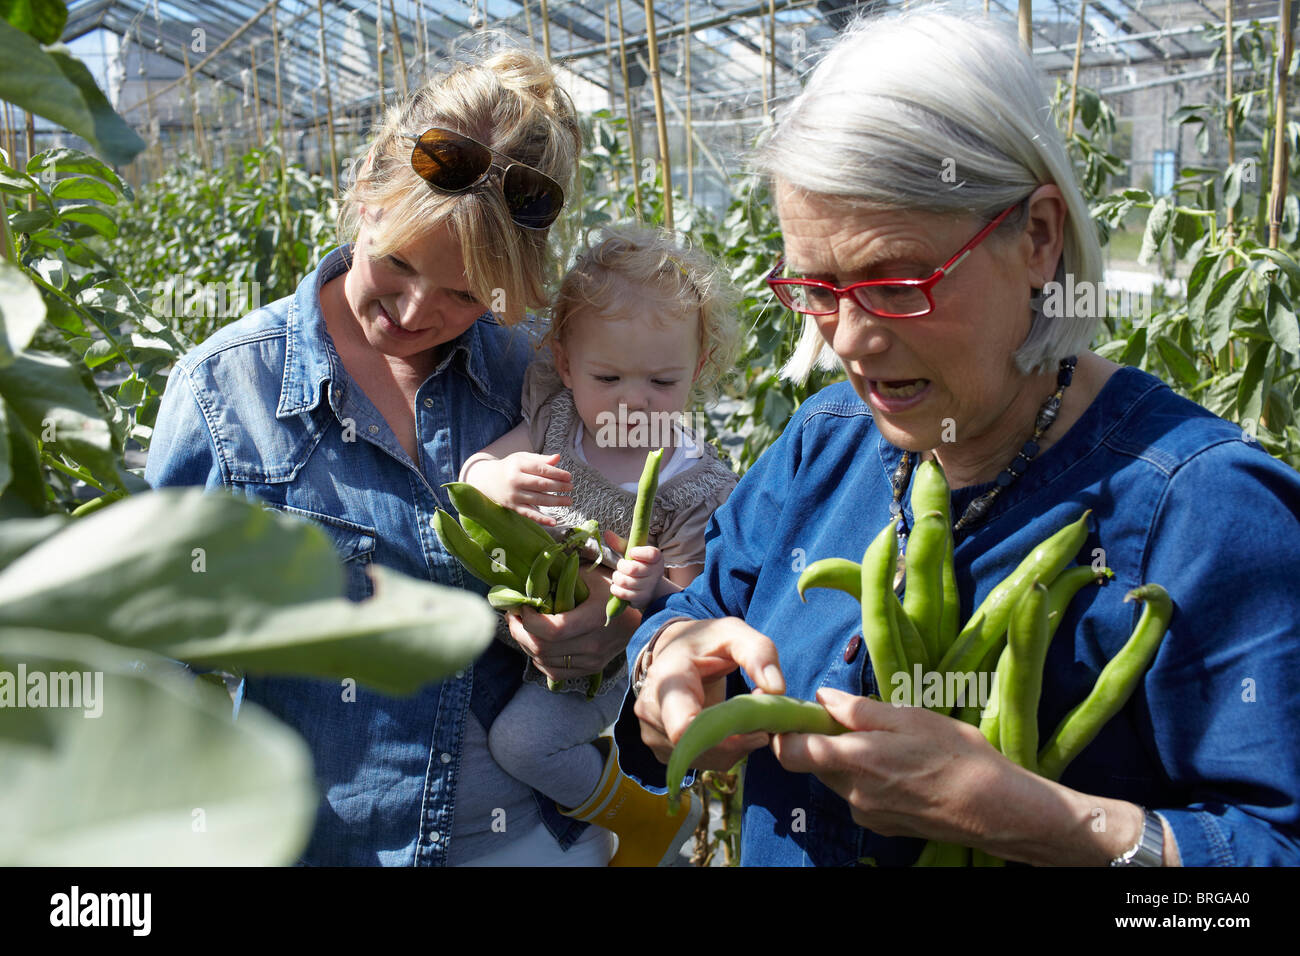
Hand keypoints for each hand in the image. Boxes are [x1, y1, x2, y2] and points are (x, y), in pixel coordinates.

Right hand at [464, 452, 571, 524]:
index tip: (569, 476)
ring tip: (569, 501)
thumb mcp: (522, 458)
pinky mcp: (513, 507)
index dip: (557, 473)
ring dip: (556, 501)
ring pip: (538, 500)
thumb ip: (540, 459)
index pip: (541, 469)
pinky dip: (542, 519)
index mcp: (518, 465)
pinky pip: (529, 514)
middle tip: (571, 487)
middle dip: (559, 487)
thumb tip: (558, 458)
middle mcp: (515, 480)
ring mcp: (514, 495)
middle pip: (541, 484)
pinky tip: (554, 522)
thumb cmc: (510, 467)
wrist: (487, 480)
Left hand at [506, 562, 636, 680]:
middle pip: (543, 648)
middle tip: (514, 615)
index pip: (553, 630)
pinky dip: (539, 660)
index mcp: (594, 618)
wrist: (641, 615)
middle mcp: (594, 644)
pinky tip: (536, 644)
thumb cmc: (614, 589)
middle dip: (519, 631)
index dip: (530, 621)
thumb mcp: (592, 575)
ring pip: (544, 662)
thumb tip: (531, 579)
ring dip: (526, 645)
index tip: (523, 606)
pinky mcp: (591, 668)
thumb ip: (565, 577)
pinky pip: (555, 672)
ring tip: (522, 627)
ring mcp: (593, 660)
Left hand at [605, 530, 665, 608]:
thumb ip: (620, 543)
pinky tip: (617, 586)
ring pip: (625, 582)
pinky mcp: (641, 599)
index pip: (651, 554)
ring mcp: (649, 587)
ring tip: (618, 576)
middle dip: (621, 566)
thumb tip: (607, 533)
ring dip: (617, 578)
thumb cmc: (638, 565)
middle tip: (621, 566)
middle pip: (632, 569)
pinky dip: (615, 589)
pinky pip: (623, 594)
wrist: (648, 588)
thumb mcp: (632, 553)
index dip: (638, 553)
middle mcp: (656, 572)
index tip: (632, 552)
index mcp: (656, 558)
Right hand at [633, 617, 784, 772]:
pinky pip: (703, 761)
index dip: (725, 740)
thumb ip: (759, 653)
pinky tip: (730, 728)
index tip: (758, 730)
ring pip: (706, 758)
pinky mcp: (664, 750)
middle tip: (761, 718)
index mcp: (667, 680)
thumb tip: (777, 689)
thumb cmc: (705, 641)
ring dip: (736, 746)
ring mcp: (653, 734)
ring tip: (745, 717)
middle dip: (740, 739)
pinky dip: (725, 751)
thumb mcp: (734, 633)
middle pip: (702, 748)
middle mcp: (652, 711)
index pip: (684, 729)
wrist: (672, 651)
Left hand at [770, 687, 1147, 864]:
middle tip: (853, 717)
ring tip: (889, 741)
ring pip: (839, 779)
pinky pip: (860, 796)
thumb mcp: (909, 717)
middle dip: (823, 739)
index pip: (791, 751)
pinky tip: (902, 767)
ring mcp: (867, 814)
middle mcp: (853, 793)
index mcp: (855, 761)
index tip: (796, 711)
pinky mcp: (883, 826)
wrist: (997, 811)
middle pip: (814, 764)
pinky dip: (868, 778)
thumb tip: (822, 698)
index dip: (785, 729)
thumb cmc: (958, 755)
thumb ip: (858, 710)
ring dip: (848, 758)